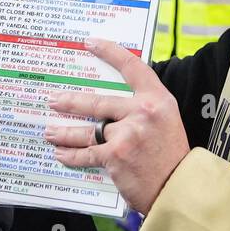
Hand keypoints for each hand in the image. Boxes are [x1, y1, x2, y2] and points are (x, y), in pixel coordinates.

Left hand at [45, 39, 188, 215]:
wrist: (179, 187)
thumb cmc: (171, 155)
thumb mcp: (165, 120)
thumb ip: (142, 107)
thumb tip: (111, 101)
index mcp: (158, 99)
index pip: (132, 67)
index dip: (110, 52)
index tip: (91, 43)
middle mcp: (142, 112)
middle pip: (98, 101)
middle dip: (71, 102)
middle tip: (54, 100)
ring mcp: (127, 134)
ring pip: (87, 130)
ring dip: (64, 132)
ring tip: (50, 132)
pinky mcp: (116, 156)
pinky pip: (87, 153)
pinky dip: (72, 155)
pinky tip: (62, 153)